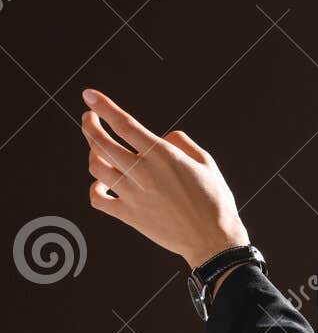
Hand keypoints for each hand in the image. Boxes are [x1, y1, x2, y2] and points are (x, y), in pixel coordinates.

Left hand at [80, 89, 249, 269]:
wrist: (212, 238)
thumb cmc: (214, 198)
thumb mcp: (206, 162)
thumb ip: (182, 143)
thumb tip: (163, 136)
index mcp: (162, 155)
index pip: (124, 125)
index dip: (104, 107)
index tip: (89, 95)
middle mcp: (142, 172)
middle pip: (102, 143)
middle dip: (90, 125)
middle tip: (88, 117)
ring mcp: (131, 194)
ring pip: (96, 168)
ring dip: (92, 153)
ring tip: (97, 148)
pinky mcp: (128, 215)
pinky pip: (97, 198)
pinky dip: (94, 188)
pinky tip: (101, 184)